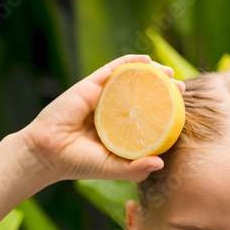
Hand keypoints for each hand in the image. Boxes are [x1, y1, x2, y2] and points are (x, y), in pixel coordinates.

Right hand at [20, 54, 184, 182]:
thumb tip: (161, 163)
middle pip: (142, 94)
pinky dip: (130, 62)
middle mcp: (112, 110)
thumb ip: (135, 168)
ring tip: (170, 72)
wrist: (47, 153)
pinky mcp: (90, 84)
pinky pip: (113, 68)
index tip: (182, 108)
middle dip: (164, 89)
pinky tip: (146, 61)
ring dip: (152, 72)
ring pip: (131, 78)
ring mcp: (102, 96)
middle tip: (181, 87)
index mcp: (118, 128)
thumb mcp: (112, 168)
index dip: (165, 109)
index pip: (146, 115)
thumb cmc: (78, 163)